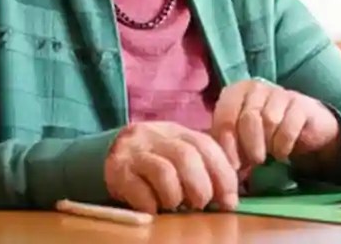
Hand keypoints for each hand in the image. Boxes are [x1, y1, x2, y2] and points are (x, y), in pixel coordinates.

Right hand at [104, 121, 239, 213]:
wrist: (110, 150)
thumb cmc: (155, 157)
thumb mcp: (179, 150)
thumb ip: (205, 165)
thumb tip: (230, 196)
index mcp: (179, 131)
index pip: (207, 146)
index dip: (223, 174)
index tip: (229, 201)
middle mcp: (158, 137)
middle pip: (187, 156)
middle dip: (201, 186)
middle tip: (201, 204)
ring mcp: (136, 152)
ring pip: (164, 171)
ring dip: (175, 195)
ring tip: (175, 206)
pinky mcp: (117, 170)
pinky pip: (137, 188)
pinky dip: (150, 203)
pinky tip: (154, 209)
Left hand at [211, 79, 340, 175]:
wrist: (302, 130)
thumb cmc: (263, 135)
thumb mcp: (240, 139)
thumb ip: (227, 145)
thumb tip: (217, 163)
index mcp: (237, 92)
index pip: (226, 115)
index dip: (227, 143)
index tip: (232, 165)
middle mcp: (257, 87)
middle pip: (248, 117)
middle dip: (249, 145)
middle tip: (254, 161)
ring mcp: (281, 93)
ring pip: (270, 121)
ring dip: (268, 144)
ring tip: (269, 154)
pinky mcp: (302, 104)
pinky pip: (289, 127)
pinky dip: (283, 145)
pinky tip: (282, 152)